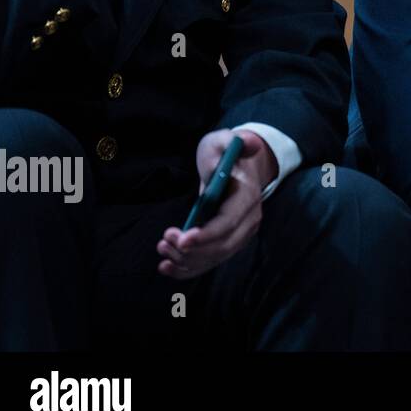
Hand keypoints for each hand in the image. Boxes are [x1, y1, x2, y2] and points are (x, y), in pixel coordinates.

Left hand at [156, 130, 277, 278]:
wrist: (238, 167)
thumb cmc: (225, 154)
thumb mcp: (222, 142)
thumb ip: (231, 142)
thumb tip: (248, 143)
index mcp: (247, 198)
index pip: (229, 222)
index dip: (207, 234)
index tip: (182, 239)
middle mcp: (249, 220)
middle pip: (222, 246)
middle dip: (191, 250)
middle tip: (163, 242)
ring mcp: (241, 234)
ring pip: (215, 257)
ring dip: (186, 260)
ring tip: (162, 248)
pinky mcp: (229, 242)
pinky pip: (210, 261)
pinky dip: (188, 269)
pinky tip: (166, 267)